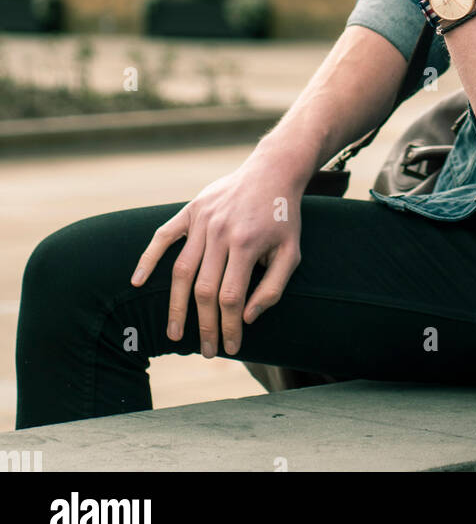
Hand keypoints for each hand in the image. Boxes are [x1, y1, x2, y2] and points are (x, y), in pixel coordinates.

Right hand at [129, 147, 304, 357]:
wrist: (272, 172)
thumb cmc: (283, 217)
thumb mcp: (291, 252)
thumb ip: (273, 288)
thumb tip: (247, 317)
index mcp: (247, 243)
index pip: (231, 297)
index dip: (230, 327)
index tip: (231, 348)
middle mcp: (220, 232)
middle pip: (204, 289)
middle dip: (204, 326)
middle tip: (207, 351)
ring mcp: (202, 220)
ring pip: (181, 270)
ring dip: (176, 306)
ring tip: (175, 334)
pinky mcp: (190, 210)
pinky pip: (163, 236)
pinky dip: (147, 258)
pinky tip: (137, 282)